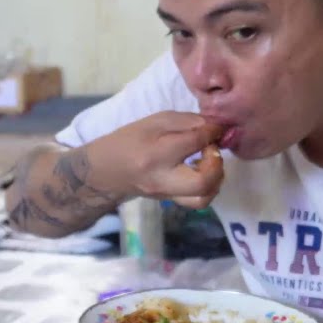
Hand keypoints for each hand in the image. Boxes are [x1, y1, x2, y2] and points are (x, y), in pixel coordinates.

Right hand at [84, 111, 225, 207]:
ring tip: (209, 162)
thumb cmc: (128, 141)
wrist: (105, 172)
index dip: (213, 131)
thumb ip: (184, 121)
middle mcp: (163, 179)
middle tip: (212, 149)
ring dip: (216, 178)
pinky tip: (203, 172)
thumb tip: (212, 126)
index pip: (195, 141)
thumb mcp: (152, 122)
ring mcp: (167, 194)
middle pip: (203, 182)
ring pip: (203, 198)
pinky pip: (198, 201)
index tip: (218, 126)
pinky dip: (209, 187)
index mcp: (156, 153)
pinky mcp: (171, 202)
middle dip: (217, 163)